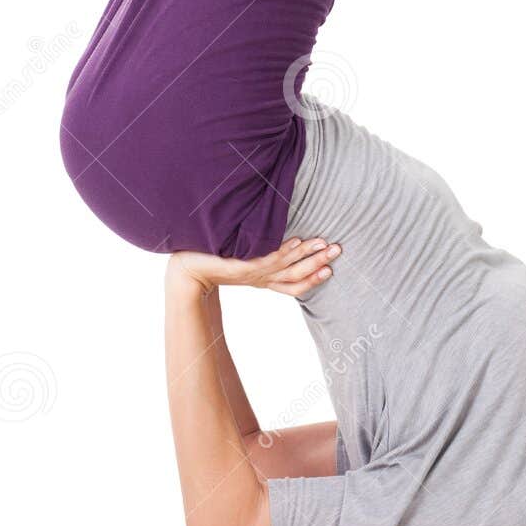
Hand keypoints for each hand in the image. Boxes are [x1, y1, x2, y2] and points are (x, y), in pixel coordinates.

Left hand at [165, 237, 340, 297]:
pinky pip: (268, 257)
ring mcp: (253, 272)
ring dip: (308, 255)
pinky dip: (285, 250)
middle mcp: (261, 278)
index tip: (332, 269)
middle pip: (297, 274)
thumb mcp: (243, 260)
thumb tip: (282, 240)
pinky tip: (298, 241)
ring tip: (325, 244)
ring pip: (287, 264)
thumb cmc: (215, 261)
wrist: (186, 271)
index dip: (314, 279)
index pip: (295, 285)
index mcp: (264, 280)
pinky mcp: (241, 264)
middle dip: (319, 263)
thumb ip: (262, 254)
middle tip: (339, 251)